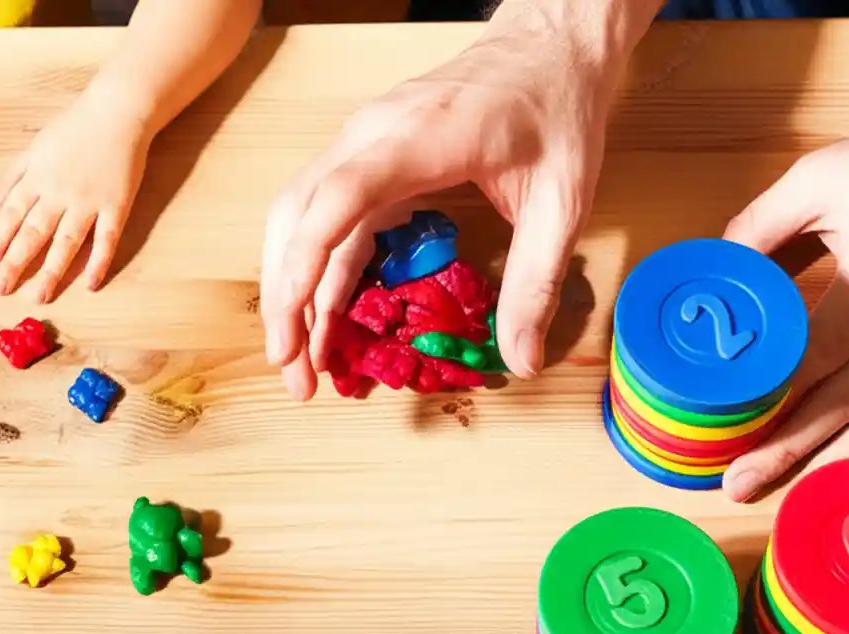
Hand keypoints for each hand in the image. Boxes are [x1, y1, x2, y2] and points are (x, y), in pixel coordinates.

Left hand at [0, 100, 150, 302]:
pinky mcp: (117, 206)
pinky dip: (99, 262)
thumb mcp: (35, 146)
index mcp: (38, 178)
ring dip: (51, 272)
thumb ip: (14, 176)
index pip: (11, 216)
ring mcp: (89, 201)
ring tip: (39, 297)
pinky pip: (107, 239)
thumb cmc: (75, 126)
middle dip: (15, 263)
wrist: (118, 112)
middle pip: (33, 233)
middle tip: (0, 289)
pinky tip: (91, 285)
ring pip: (67, 242)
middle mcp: (59, 193)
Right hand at [260, 7, 625, 400]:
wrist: (548, 47)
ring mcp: (361, 144)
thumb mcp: (563, 202)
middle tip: (293, 371)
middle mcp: (372, 135)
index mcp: (421, 138)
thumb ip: (536, 281)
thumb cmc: (556, 111)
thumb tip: (521, 361)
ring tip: (300, 360)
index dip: (308, 262)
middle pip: (298, 215)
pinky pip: (324, 216)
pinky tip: (325, 320)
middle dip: (285, 297)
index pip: (340, 197)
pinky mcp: (366, 159)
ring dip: (290, 289)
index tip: (296, 324)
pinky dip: (316, 271)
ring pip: (297, 217)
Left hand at [722, 127, 848, 501]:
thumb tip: (706, 278)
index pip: (826, 345)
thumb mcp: (817, 179)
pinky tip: (832, 465)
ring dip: (835, 458)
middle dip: (796, 446)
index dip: (780, 389)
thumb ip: (759, 228)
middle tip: (739, 483)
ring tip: (781, 493)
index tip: (734, 420)